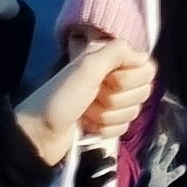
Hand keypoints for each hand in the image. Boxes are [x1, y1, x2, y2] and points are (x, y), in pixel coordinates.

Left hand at [18, 36, 152, 167]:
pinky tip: (88, 125)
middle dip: (117, 99)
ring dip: (108, 115)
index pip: (146, 69)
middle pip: (142, 91)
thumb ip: (117, 52)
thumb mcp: (86, 67)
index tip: (109, 80)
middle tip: (94, 97)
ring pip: (133, 111)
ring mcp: (110, 102)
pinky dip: (105, 128)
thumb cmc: (60, 97)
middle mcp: (113, 78)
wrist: (40, 134)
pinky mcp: (106, 124)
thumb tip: (144, 56)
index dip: (130, 78)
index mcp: (109, 60)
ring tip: (86, 112)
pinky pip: (124, 127)